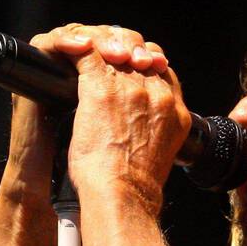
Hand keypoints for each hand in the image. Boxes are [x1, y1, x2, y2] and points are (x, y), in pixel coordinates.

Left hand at [49, 23, 191, 213]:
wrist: (121, 195)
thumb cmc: (134, 187)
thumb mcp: (160, 156)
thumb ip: (157, 132)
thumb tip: (142, 129)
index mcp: (177, 113)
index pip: (165, 73)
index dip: (148, 67)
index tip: (135, 72)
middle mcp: (158, 95)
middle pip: (140, 58)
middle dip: (124, 56)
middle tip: (107, 61)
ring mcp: (130, 89)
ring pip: (115, 52)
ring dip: (101, 51)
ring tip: (86, 55)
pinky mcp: (100, 88)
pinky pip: (87, 54)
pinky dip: (76, 50)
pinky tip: (68, 52)